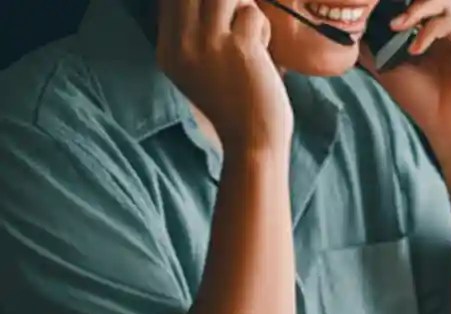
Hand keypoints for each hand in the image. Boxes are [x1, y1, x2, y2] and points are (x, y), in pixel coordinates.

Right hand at [156, 0, 293, 152]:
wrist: (251, 143)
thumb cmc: (235, 107)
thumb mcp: (198, 72)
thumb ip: (195, 37)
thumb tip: (214, 3)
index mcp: (168, 51)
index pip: (173, 0)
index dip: (199, 1)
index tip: (221, 16)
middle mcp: (181, 44)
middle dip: (222, 0)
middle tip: (236, 16)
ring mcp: (207, 45)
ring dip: (243, 6)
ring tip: (249, 31)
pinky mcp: (238, 49)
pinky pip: (252, 14)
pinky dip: (262, 28)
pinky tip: (263, 52)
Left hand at [360, 0, 450, 147]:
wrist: (448, 131)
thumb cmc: (423, 102)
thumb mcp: (388, 68)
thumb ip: (373, 46)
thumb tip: (350, 27)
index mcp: (433, 31)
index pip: (418, 2)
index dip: (399, 2)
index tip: (376, 9)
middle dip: (409, 1)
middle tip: (389, 19)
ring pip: (446, 2)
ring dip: (417, 9)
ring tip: (397, 27)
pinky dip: (430, 31)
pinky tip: (415, 50)